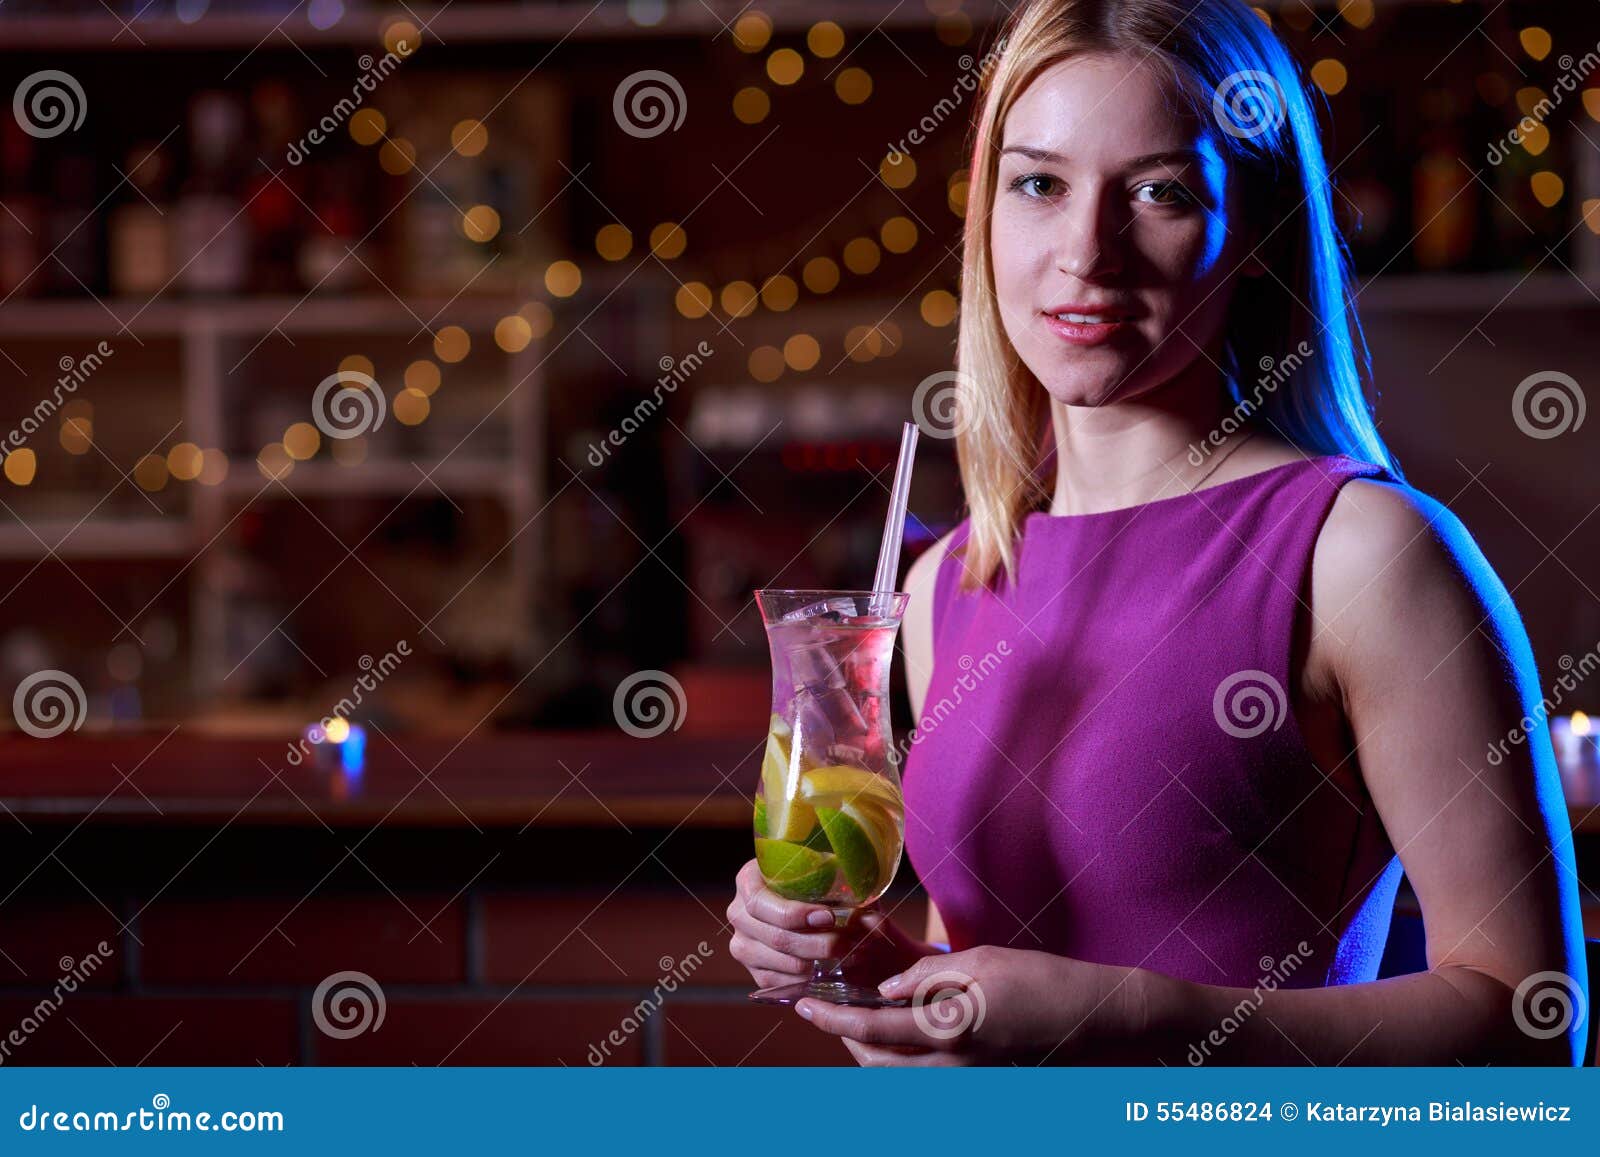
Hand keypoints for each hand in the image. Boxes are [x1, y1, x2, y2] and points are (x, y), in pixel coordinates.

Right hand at [726, 858, 931, 990]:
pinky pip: (780, 982)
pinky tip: (829, 969)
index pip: (762, 904)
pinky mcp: (753, 970)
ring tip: (849, 956)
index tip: (829, 916)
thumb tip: (873, 919)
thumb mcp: (826, 875)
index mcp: (748, 881)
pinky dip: (808, 979)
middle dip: (819, 943)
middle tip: (850, 943)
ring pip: (781, 963)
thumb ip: (845, 889)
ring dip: (819, 963)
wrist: (801, 899)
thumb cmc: (816, 881)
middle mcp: (738, 913)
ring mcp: (742, 944)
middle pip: (776, 937)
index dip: (796, 914)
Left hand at [795, 945, 1148, 1065]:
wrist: (1094, 1016)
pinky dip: (900, 1051)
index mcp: (951, 1033)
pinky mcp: (976, 1071)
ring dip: (870, 1048)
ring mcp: (966, 1073)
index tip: (804, 1006)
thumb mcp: (981, 963)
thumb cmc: (1043, 982)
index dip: (833, 1020)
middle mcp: (953, 1064)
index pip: (875, 1032)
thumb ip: (929, 976)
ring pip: (898, 1072)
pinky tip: (900, 1021)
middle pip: (878, 1063)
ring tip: (856, 1013)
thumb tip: (889, 987)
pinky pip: (923, 1068)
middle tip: (826, 1008)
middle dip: (845, 1039)